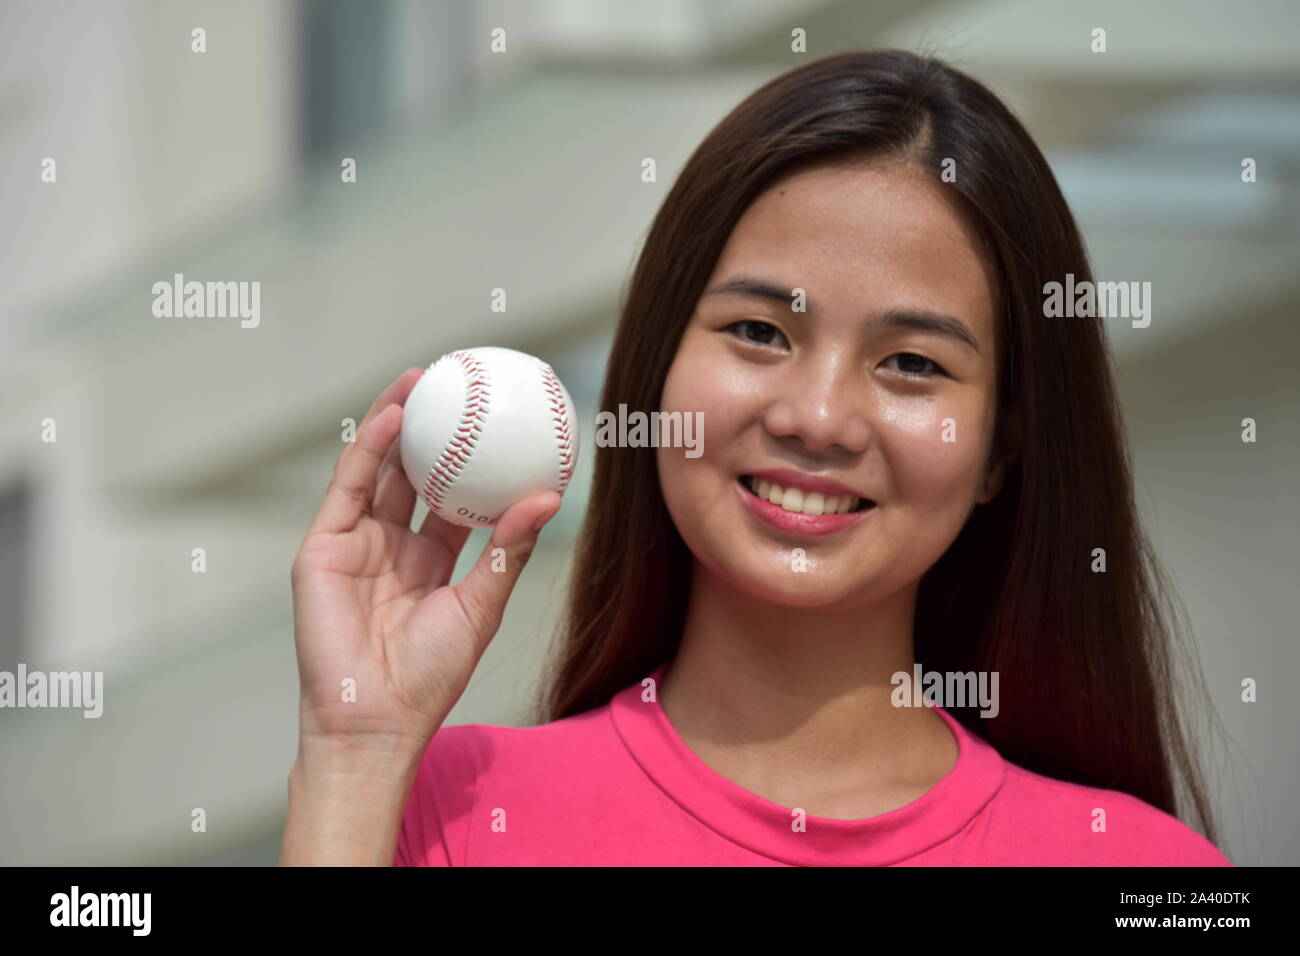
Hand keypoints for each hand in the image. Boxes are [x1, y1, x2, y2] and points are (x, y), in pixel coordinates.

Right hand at [289, 368, 561, 755]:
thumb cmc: (431, 675)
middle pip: (410, 473)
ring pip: (375, 469)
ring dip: (395, 421)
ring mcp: (354, 544)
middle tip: (456, 382)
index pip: (450, 496)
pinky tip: (395, 415)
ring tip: (421, 377)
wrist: (375, 718)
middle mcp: (390, 545)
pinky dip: (369, 448)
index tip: (494, 420)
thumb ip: (511, 549)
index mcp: (429, 560)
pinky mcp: (322, 548)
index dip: (469, 458)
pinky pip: (348, 487)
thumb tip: (551, 495)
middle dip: (430, 427)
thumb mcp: (482, 604)